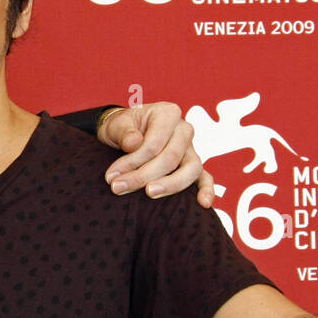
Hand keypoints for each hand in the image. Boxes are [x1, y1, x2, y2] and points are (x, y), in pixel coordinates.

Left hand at [98, 103, 215, 205]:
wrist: (126, 132)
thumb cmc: (122, 127)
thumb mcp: (116, 124)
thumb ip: (123, 132)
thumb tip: (133, 143)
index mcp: (167, 113)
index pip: (153, 144)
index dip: (133, 161)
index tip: (111, 176)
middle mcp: (184, 129)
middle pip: (170, 158)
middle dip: (143, 176)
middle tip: (118, 187)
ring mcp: (191, 148)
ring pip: (190, 169)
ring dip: (169, 185)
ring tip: (149, 193)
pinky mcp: (192, 165)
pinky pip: (205, 177)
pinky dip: (206, 190)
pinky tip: (203, 204)